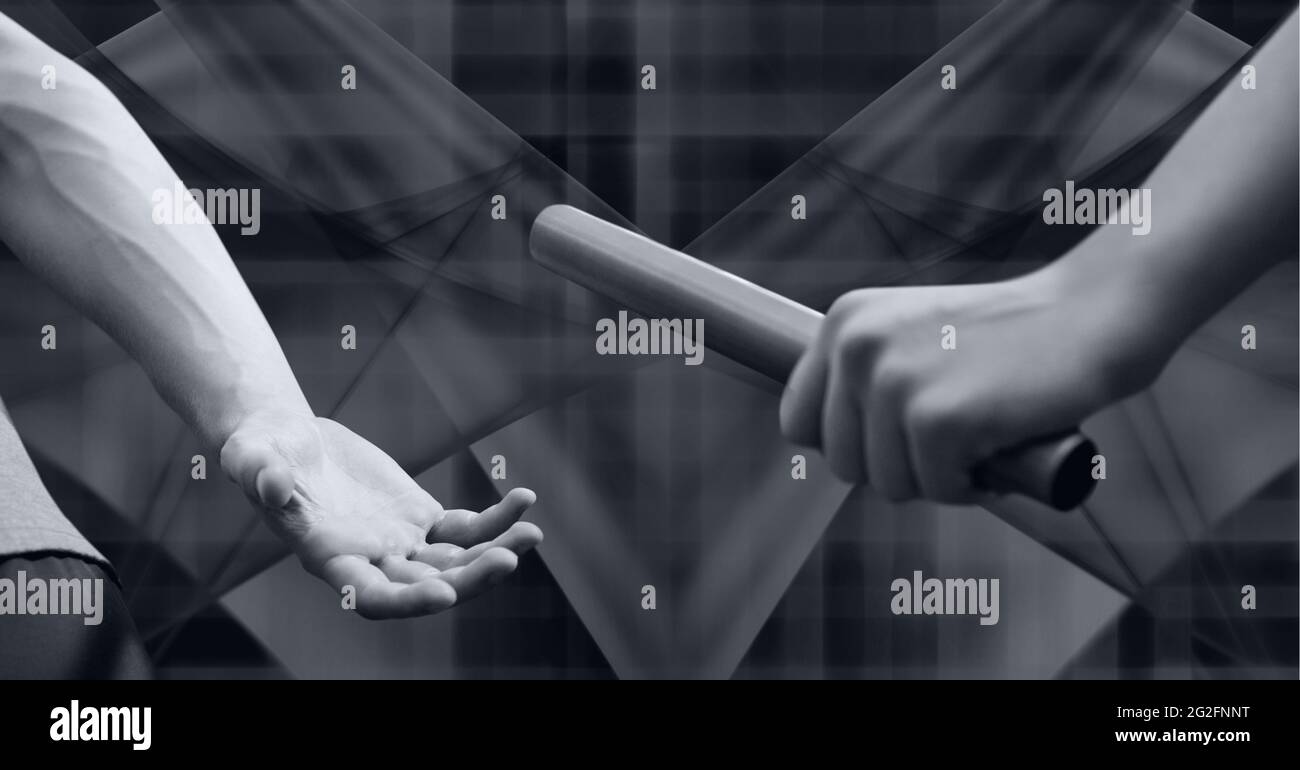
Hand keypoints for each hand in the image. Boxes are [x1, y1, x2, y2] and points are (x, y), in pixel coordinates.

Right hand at [218, 410, 541, 618]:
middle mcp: (372, 561)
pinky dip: (495, 519)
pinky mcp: (419, 517)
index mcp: (332, 561)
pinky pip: (466, 528)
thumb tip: (272, 483)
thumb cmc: (259, 453)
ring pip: (456, 561)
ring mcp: (400, 543)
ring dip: (495, 550)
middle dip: (470, 579)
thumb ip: (261, 474)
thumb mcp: (250, 458)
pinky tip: (525, 499)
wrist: (286, 442)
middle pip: (428, 584)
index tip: (444, 594)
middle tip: (509, 560)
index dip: (409, 600)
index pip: (374, 598)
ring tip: (532, 532)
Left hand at [778, 270, 1164, 502]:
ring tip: (980, 438)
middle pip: (844, 463)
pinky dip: (971, 486)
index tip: (892, 439)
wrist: (1092, 314)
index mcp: (844, 323)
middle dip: (898, 467)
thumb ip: (866, 376)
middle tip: (952, 440)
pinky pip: (937, 490)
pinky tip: (999, 448)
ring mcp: (894, 383)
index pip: (799, 421)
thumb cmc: (1010, 337)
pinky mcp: (938, 420)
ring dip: (939, 478)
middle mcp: (858, 347)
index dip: (847, 445)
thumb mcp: (912, 336)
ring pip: (890, 484)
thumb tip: (827, 448)